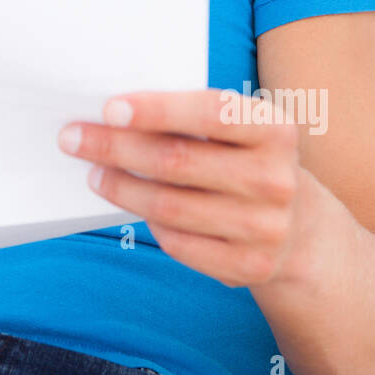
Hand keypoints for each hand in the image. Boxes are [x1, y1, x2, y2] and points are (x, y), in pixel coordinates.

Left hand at [58, 89, 315, 287]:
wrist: (301, 227)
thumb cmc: (247, 159)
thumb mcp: (241, 130)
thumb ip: (194, 119)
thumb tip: (115, 114)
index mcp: (275, 129)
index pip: (212, 112)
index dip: (158, 110)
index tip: (109, 108)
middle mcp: (276, 179)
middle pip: (178, 162)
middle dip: (117, 148)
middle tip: (73, 138)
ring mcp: (267, 227)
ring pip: (171, 207)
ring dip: (121, 187)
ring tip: (92, 173)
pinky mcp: (250, 266)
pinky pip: (180, 243)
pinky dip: (148, 222)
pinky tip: (129, 203)